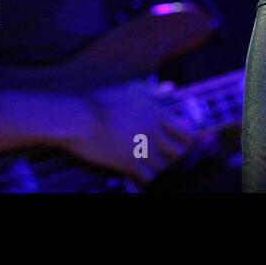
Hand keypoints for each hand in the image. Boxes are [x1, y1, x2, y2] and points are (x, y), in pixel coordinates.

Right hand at [55, 80, 198, 184]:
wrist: (78, 118)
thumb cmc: (101, 101)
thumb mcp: (129, 89)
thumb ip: (153, 90)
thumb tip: (171, 87)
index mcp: (157, 113)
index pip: (187, 132)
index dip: (187, 139)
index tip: (179, 141)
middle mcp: (154, 132)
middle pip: (178, 152)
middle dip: (172, 155)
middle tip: (162, 155)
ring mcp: (143, 148)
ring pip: (162, 166)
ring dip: (155, 166)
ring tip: (145, 163)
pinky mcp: (129, 163)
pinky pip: (147, 177)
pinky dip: (143, 177)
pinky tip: (135, 173)